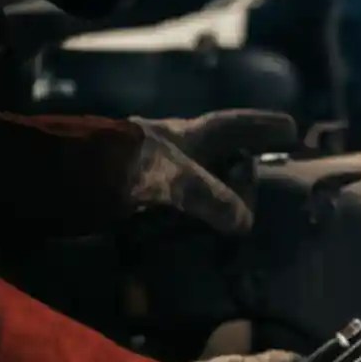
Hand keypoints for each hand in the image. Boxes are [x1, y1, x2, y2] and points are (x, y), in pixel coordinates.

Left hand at [129, 110, 297, 233]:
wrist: (70, 177)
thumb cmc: (128, 165)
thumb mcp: (179, 180)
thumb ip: (215, 200)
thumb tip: (244, 223)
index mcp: (188, 135)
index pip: (233, 125)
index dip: (261, 126)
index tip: (290, 127)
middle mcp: (175, 151)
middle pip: (219, 157)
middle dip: (241, 169)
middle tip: (260, 183)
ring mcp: (158, 175)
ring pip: (201, 185)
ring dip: (220, 200)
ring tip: (240, 219)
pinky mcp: (141, 200)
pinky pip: (182, 210)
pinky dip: (197, 221)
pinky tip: (206, 236)